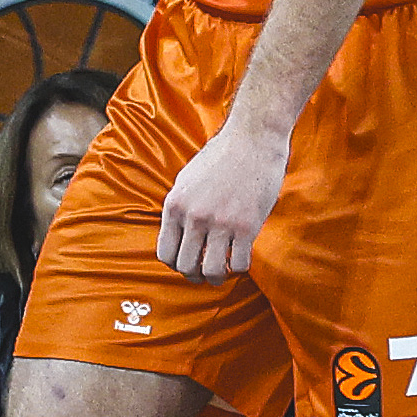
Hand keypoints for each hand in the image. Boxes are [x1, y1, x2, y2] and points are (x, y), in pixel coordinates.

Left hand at [158, 118, 287, 280]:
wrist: (250, 139)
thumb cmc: (220, 157)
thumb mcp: (186, 180)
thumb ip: (180, 208)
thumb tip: (177, 236)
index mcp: (174, 204)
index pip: (165, 253)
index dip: (175, 265)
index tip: (187, 262)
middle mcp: (194, 216)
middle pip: (186, 267)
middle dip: (195, 275)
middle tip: (205, 271)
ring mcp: (220, 223)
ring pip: (212, 271)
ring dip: (217, 277)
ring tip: (222, 269)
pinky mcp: (247, 226)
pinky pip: (240, 264)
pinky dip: (240, 268)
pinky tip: (241, 256)